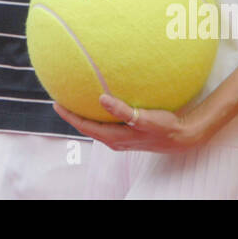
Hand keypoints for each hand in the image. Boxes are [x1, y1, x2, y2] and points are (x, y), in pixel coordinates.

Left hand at [54, 95, 207, 153]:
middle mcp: (114, 140)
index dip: (69, 115)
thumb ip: (123, 110)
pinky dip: (97, 115)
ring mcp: (120, 138)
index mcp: (114, 137)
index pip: (84, 126)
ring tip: (75, 100)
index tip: (56, 103)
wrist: (181, 137)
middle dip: (72, 115)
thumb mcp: (144, 119)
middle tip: (60, 99)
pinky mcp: (127, 133)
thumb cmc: (164, 128)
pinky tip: (99, 104)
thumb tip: (101, 98)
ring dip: (84, 115)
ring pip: (96, 126)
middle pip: (87, 127)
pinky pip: (105, 124)